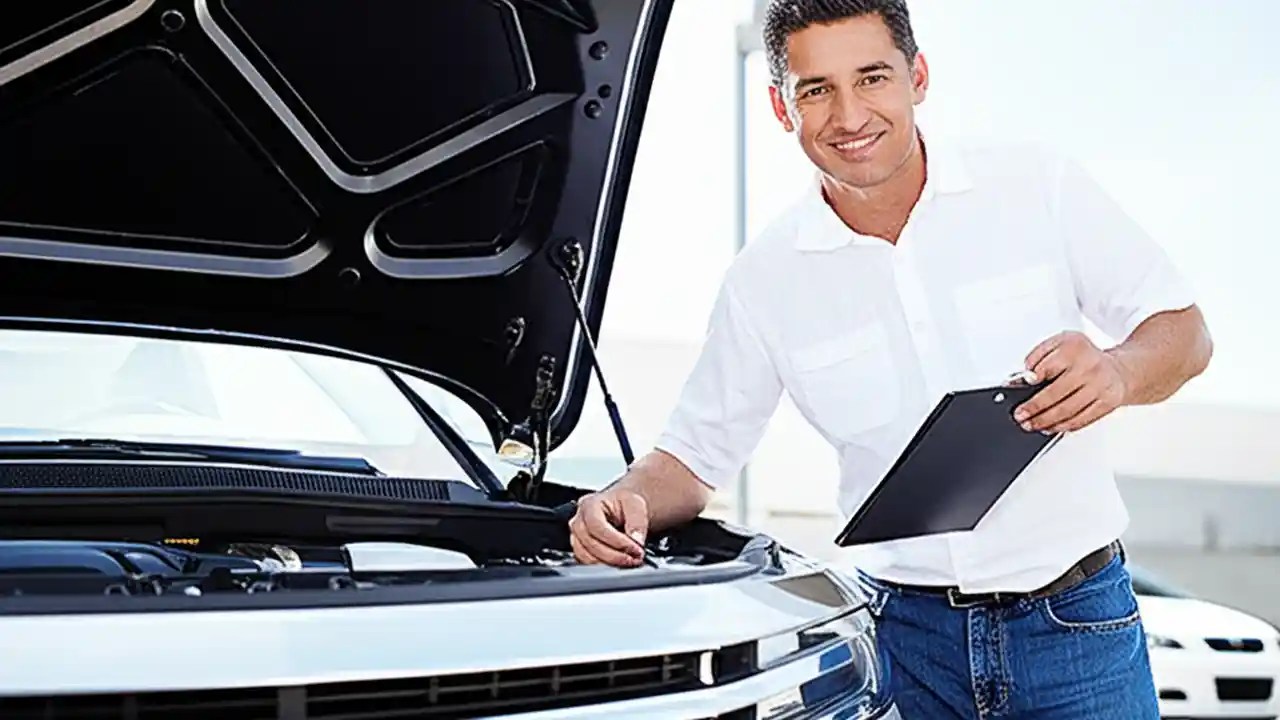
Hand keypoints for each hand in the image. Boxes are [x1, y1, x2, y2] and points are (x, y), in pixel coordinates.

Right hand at [568, 489, 648, 566]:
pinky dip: (603, 566)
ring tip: (630, 561)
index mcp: (589, 504)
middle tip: (635, 557)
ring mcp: (576, 536)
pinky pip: (586, 562)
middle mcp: (578, 520)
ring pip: (586, 556)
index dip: (616, 540)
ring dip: (609, 563)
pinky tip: (619, 563)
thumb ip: (636, 522)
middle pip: (590, 543)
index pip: (597, 526)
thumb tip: (636, 540)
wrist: (621, 508)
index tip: (635, 548)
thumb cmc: (624, 504)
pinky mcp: (579, 549)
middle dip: (615, 554)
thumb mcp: (636, 504)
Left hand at [1014, 331, 1129, 433]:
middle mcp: (1089, 367)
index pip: (1048, 366)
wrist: (1117, 369)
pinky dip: (1063, 426)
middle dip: (1034, 407)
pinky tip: (1050, 427)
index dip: (1033, 377)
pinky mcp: (1107, 403)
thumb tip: (1024, 375)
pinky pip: (1081, 419)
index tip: (1023, 384)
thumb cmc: (1084, 358)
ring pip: (1067, 410)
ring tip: (1031, 424)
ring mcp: (1099, 386)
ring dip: (1045, 421)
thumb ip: (1038, 355)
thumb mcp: (1059, 343)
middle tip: (1021, 414)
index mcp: (1074, 348)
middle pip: (1055, 393)